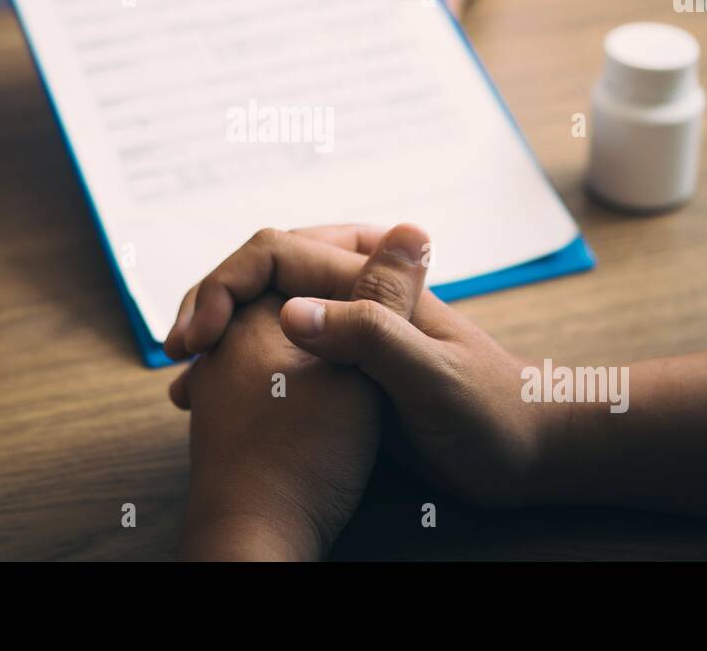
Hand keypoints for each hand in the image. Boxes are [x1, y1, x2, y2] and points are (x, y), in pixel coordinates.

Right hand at [166, 224, 561, 509]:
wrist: (529, 455)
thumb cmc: (492, 414)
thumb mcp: (431, 378)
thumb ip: (371, 337)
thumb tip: (288, 310)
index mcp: (369, 282)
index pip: (273, 251)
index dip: (222, 285)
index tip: (193, 338)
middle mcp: (353, 296)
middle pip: (259, 275)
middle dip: (209, 304)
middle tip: (177, 356)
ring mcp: (348, 332)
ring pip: (262, 314)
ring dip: (218, 339)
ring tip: (183, 383)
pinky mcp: (347, 370)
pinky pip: (280, 355)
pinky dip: (241, 372)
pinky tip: (218, 403)